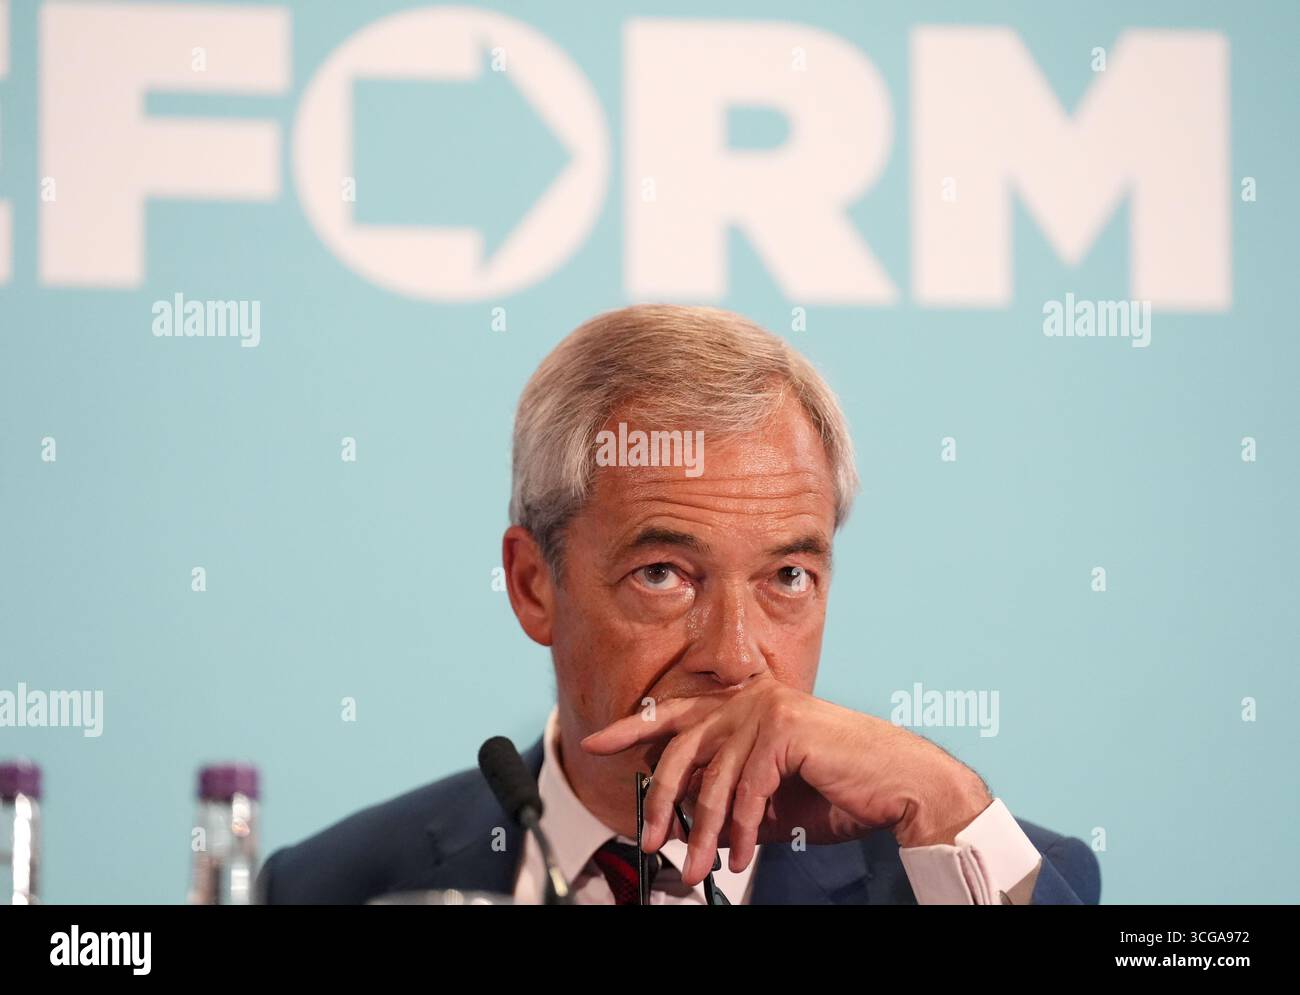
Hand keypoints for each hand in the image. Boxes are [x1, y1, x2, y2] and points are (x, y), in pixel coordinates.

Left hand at [580, 675, 992, 886]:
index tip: (595, 742)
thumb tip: (682, 824)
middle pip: (681, 747)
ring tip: (699, 868)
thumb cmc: (841, 788)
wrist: (899, 786)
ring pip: (712, 779)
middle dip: (658, 799)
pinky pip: (745, 791)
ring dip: (703, 833)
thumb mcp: (770, 798)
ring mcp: (766, 707)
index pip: (676, 712)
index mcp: (744, 702)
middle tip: (648, 840)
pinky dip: (740, 831)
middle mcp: (750, 696)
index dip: (632, 727)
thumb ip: (729, 798)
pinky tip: (740, 857)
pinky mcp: (784, 729)